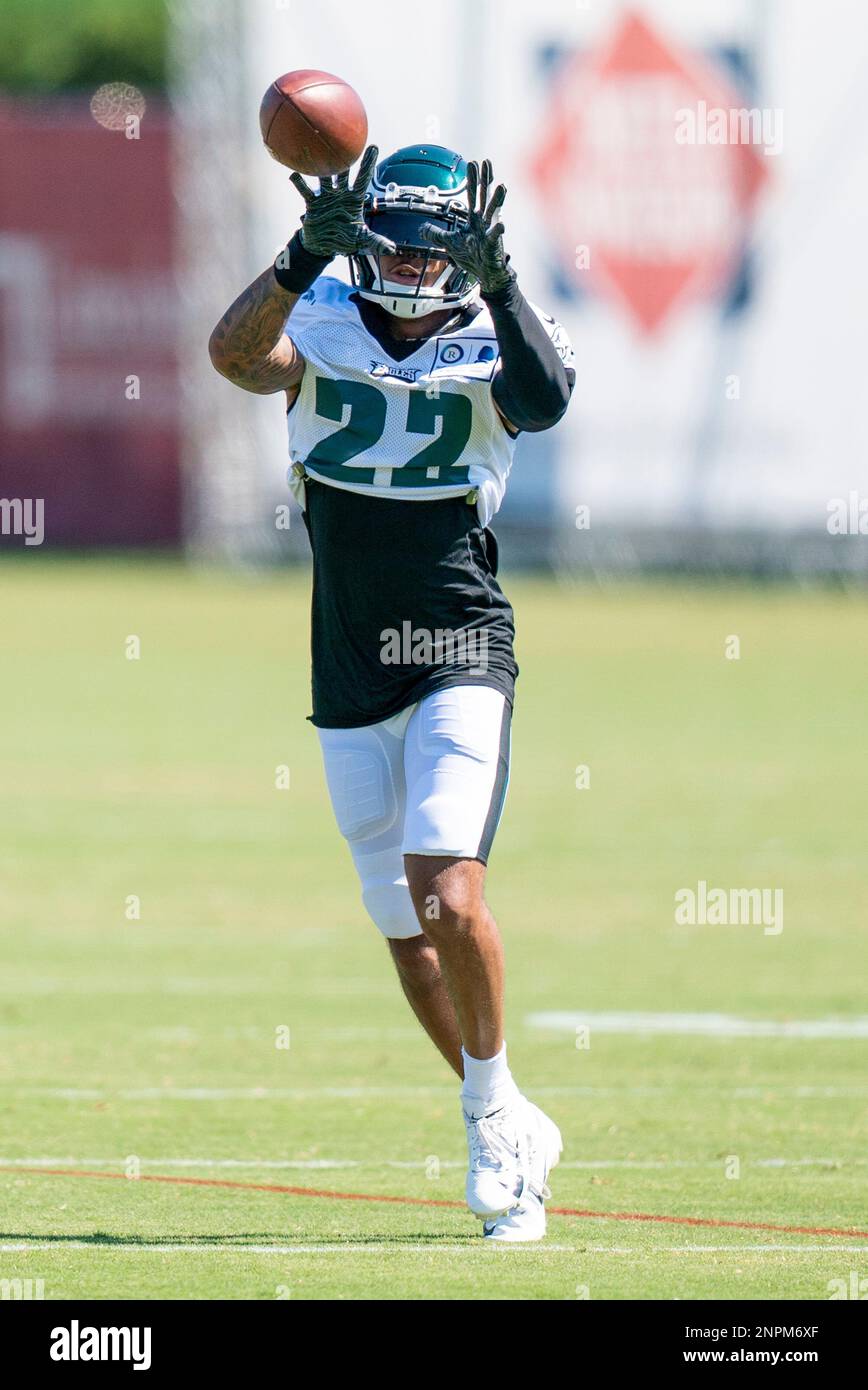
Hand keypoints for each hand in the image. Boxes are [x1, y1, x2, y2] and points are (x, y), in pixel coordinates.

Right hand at [290, 145, 396, 258]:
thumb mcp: (362, 239)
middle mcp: (340, 193)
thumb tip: (391, 249)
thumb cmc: (345, 238)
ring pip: (323, 176)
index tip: (373, 147)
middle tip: (344, 140)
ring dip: (319, 164)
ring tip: (315, 147)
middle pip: (343, 172)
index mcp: (354, 199)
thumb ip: (376, 241)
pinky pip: (305, 190)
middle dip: (344, 158)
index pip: (363, 178)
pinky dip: (299, 182)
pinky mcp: (313, 203)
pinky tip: (294, 174)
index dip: (368, 164)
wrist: (325, 245)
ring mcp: (326, 196)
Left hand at [419, 159, 510, 294]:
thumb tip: (420, 228)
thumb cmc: (471, 257)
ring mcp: (489, 231)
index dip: (472, 180)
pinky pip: (495, 236)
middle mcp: (483, 221)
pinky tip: (501, 225)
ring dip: (497, 199)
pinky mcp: (493, 245)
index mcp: (473, 219)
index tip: (472, 163)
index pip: (472, 195)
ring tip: (502, 186)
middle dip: (485, 180)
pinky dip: (498, 231)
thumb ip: (435, 233)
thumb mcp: (448, 243)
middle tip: (486, 162)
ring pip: (493, 211)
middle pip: (483, 196)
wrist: (484, 273)